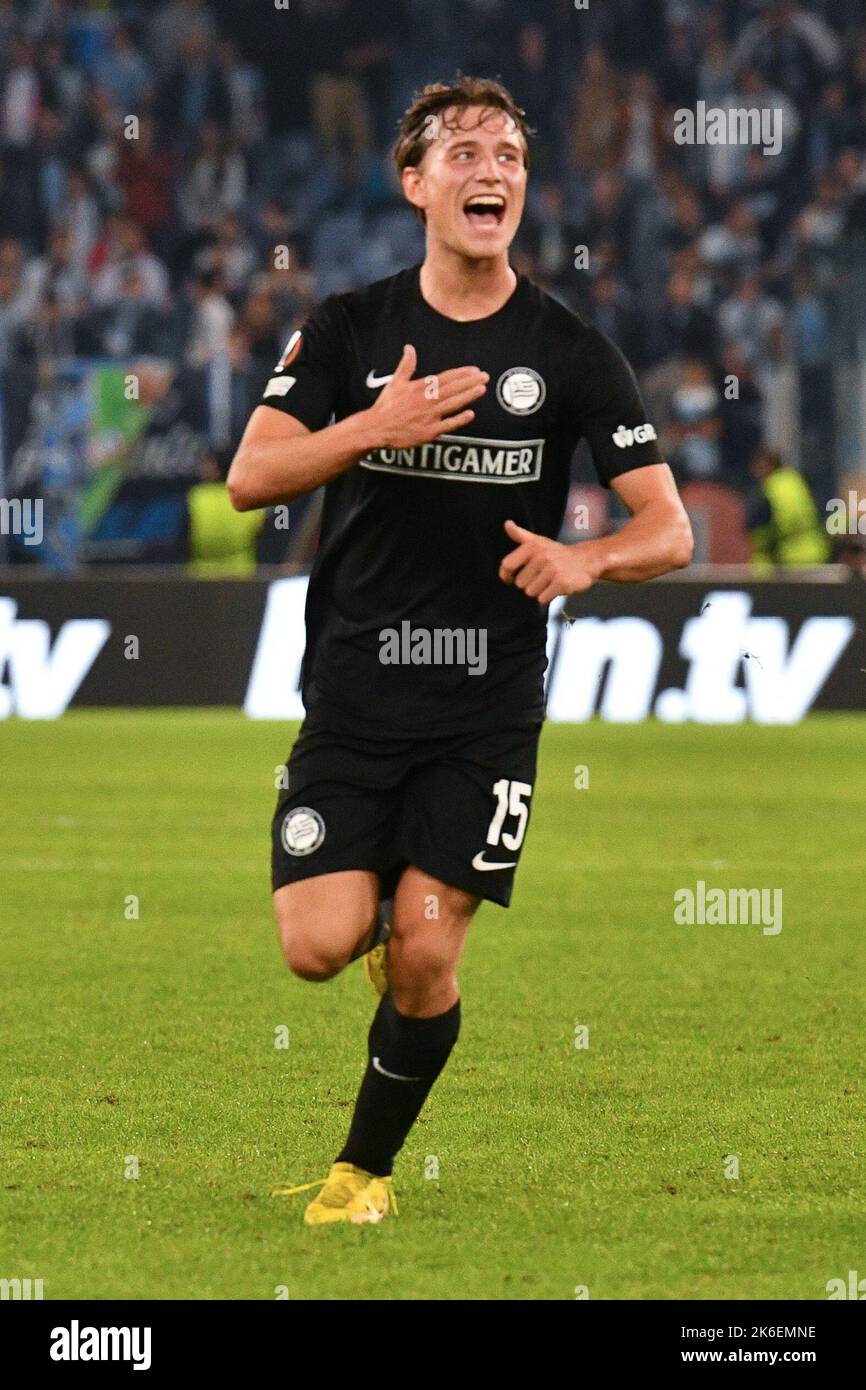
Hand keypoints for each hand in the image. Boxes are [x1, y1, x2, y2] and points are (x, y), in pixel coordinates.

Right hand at [366, 344, 487, 448]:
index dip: (461, 373)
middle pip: (452, 389)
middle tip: (485, 377)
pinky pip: (447, 425)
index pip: (445, 378)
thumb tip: (409, 348)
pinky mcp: (428, 432)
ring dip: (468, 396)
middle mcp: (426, 400)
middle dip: (470, 382)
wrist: (377, 428)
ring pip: (452, 404)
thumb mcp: (395, 382)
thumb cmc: (386, 406)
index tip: (475, 370)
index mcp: (420, 387)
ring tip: (482, 389)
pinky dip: (458, 420)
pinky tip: (470, 414)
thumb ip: (406, 365)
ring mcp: (429, 416)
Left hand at [498, 519, 603, 604]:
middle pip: (520, 583)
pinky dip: (548, 597)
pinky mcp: (562, 583)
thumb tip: (507, 524)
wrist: (586, 560)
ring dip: (539, 591)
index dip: (505, 575)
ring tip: (550, 581)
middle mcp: (541, 557)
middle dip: (529, 583)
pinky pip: (542, 599)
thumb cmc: (558, 553)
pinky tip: (556, 588)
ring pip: (531, 592)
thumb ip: (520, 535)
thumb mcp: (539, 542)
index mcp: (532, 546)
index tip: (509, 579)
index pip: (507, 565)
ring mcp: (552, 570)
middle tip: (542, 576)